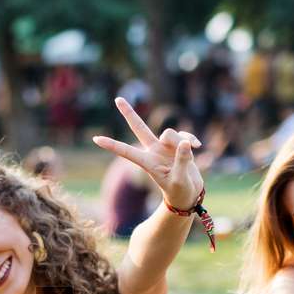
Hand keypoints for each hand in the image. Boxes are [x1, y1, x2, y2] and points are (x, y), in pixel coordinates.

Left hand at [93, 97, 203, 211]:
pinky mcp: (177, 145)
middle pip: (139, 127)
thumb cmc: (180, 191)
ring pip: (170, 133)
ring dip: (181, 140)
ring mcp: (165, 147)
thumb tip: (185, 143)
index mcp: (148, 163)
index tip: (95, 139)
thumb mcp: (180, 180)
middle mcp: (154, 151)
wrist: (188, 194)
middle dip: (129, 113)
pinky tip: (198, 146)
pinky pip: (184, 135)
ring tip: (190, 153)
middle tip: (118, 99)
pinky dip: (191, 139)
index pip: (127, 152)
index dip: (112, 145)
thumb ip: (182, 161)